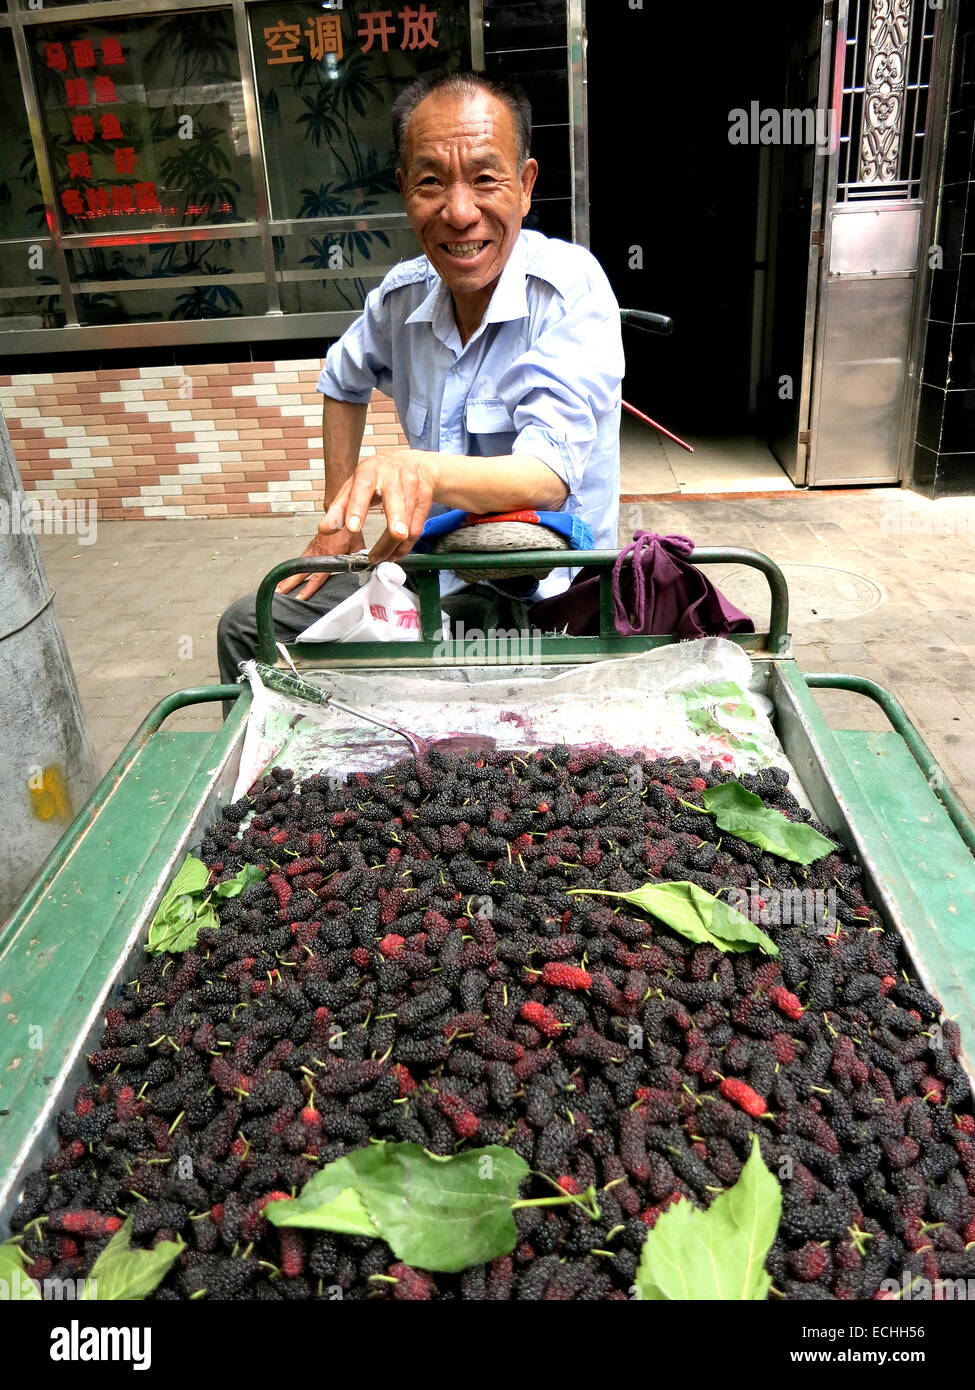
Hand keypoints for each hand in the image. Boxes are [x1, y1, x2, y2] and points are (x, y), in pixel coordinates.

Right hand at [275, 522, 363, 599]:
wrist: (339, 514)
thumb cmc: (348, 532)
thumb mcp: (358, 547)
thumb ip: (361, 560)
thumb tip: (369, 572)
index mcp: (329, 554)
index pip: (318, 575)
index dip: (309, 587)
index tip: (300, 597)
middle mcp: (317, 552)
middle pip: (301, 571)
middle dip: (290, 583)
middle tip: (280, 593)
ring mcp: (312, 549)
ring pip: (298, 566)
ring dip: (288, 577)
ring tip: (279, 589)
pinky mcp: (310, 548)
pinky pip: (300, 561)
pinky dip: (292, 570)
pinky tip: (287, 578)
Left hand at [323, 449, 437, 563]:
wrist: (413, 464)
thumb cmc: (377, 476)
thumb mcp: (354, 486)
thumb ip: (339, 508)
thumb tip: (324, 529)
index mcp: (370, 471)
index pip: (363, 489)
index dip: (357, 509)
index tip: (352, 528)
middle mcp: (394, 477)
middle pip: (396, 505)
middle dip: (395, 524)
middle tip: (385, 547)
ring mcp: (413, 487)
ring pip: (407, 525)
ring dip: (392, 548)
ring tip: (379, 558)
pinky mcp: (426, 499)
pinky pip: (416, 530)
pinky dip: (404, 547)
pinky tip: (394, 553)